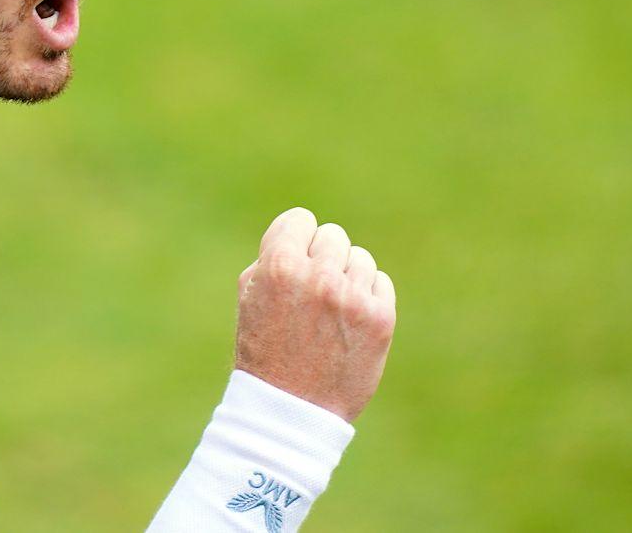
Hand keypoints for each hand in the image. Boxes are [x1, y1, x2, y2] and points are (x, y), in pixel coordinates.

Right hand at [233, 207, 396, 422]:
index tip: (294, 265)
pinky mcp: (380, 318)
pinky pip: (380, 282)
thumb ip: (273, 256)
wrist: (292, 411)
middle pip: (332, 235)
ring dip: (346, 278)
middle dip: (322, 259)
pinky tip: (349, 324)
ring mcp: (352, 297)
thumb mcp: (251, 297)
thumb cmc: (265, 351)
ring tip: (329, 313)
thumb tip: (303, 232)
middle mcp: (319, 276)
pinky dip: (367, 298)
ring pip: (359, 258)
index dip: (295, 241)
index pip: (300, 219)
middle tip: (312, 295)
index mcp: (279, 267)